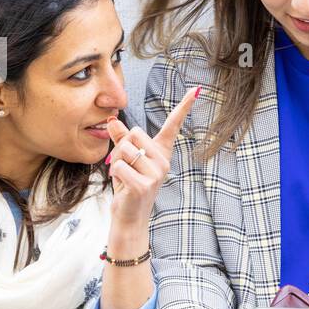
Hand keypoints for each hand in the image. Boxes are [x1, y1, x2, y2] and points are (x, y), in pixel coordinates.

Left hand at [105, 86, 199, 230]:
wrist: (129, 218)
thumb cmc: (128, 188)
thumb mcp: (125, 160)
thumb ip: (121, 140)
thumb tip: (113, 120)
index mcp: (161, 153)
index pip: (173, 126)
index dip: (183, 107)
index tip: (195, 90)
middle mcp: (163, 161)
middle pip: (134, 132)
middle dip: (122, 146)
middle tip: (124, 165)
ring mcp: (156, 174)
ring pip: (126, 149)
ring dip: (116, 162)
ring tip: (123, 176)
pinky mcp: (145, 185)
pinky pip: (121, 166)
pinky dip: (115, 174)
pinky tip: (122, 185)